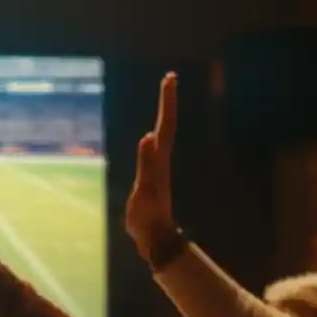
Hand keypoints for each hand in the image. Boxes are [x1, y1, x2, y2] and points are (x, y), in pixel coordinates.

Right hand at [125, 72, 179, 261]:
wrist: (155, 238)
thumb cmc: (149, 216)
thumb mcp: (146, 189)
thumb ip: (146, 162)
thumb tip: (148, 136)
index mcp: (159, 160)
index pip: (164, 125)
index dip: (167, 102)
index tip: (170, 78)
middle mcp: (160, 160)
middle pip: (165, 125)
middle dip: (167, 101)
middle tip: (170, 79)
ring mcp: (156, 168)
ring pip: (161, 135)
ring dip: (163, 115)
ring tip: (165, 98)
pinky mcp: (150, 177)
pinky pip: (152, 150)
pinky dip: (153, 135)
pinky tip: (152, 136)